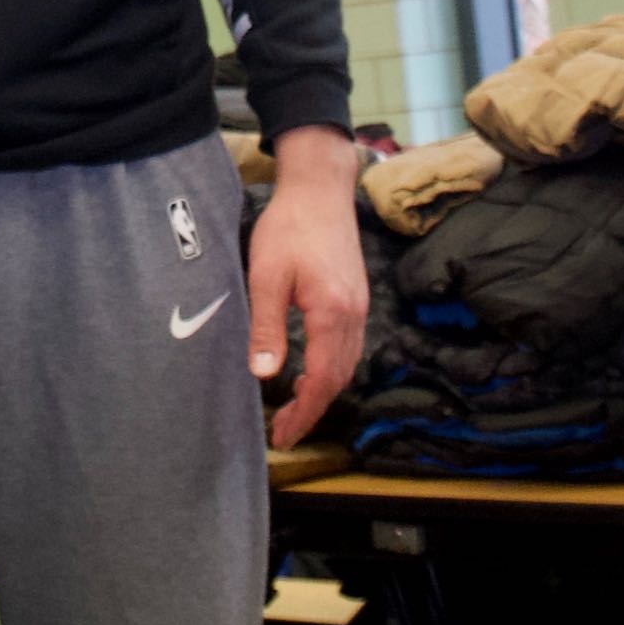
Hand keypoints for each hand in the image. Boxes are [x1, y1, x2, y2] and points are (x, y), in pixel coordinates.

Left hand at [250, 128, 367, 449]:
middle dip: (313, 409)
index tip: (283, 436)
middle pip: (339, 378)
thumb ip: (267, 327)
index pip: (322, 380)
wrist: (320, 188)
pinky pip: (350, 345)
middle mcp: (353, 314)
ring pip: (348, 364)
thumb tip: (264, 375)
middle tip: (285, 430)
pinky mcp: (356, 296)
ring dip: (323, 390)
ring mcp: (359, 305)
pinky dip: (332, 368)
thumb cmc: (289, 227)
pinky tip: (310, 368)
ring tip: (294, 406)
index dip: (303, 413)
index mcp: (332, 313)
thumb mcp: (266, 276)